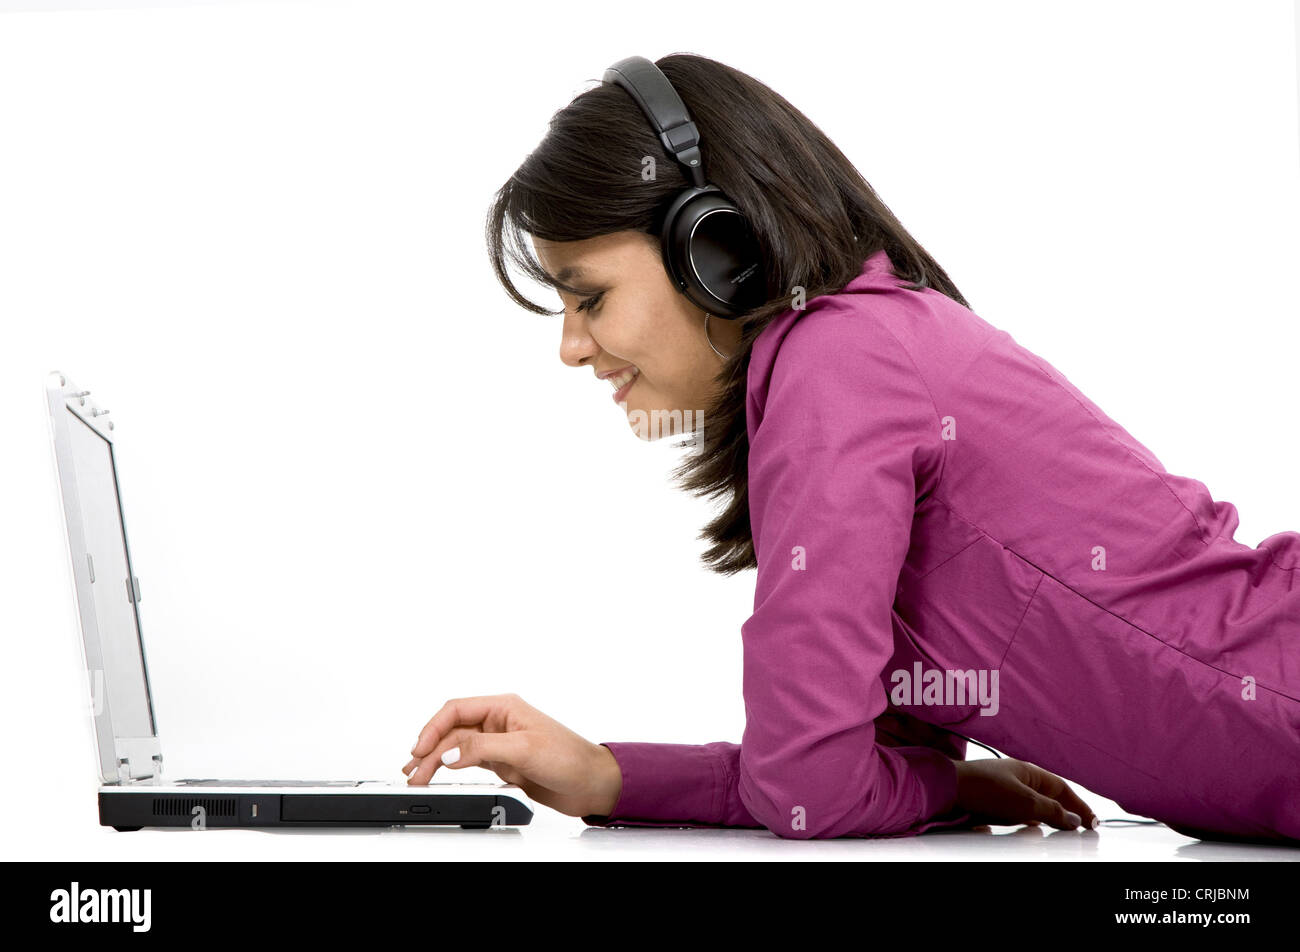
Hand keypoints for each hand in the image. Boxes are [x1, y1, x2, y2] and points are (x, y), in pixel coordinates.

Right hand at [403, 693, 622, 818]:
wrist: (591, 783)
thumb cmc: (570, 758)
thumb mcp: (524, 750)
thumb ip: (482, 749)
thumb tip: (448, 753)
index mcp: (504, 706)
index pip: (457, 709)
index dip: (433, 727)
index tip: (420, 749)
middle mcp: (499, 721)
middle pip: (452, 730)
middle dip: (430, 749)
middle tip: (414, 772)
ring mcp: (499, 742)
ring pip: (456, 747)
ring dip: (435, 760)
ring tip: (417, 777)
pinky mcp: (502, 761)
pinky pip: (467, 760)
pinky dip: (449, 768)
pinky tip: (438, 774)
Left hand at [953, 758, 1098, 830]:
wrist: (946, 788)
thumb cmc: (984, 787)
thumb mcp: (1025, 802)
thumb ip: (1050, 812)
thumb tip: (1072, 820)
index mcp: (1029, 771)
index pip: (1062, 789)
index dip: (1079, 805)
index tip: (1093, 821)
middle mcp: (1018, 777)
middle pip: (1049, 795)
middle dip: (1066, 810)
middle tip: (1081, 827)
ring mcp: (1004, 787)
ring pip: (1034, 803)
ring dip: (1049, 815)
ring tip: (1061, 828)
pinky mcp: (992, 799)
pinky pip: (1018, 808)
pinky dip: (1030, 817)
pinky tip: (1030, 825)